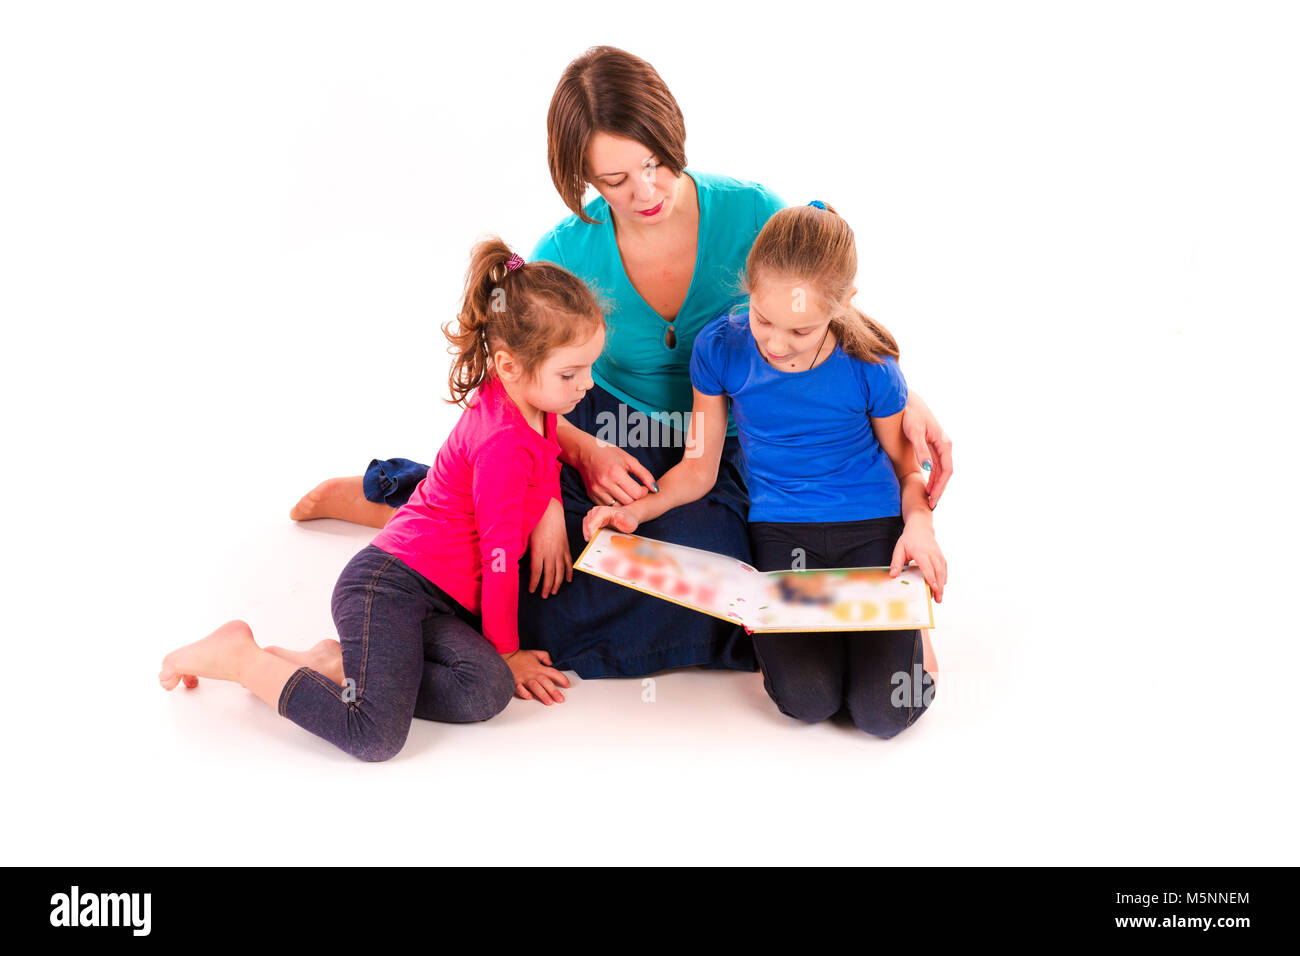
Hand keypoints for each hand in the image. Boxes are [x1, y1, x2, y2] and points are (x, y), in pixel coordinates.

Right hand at [503, 649, 570, 704]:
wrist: (505, 656)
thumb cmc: (520, 656)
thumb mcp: (535, 653)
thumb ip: (545, 656)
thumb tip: (551, 662)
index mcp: (539, 667)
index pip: (554, 673)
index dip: (562, 679)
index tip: (567, 685)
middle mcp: (533, 674)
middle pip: (546, 682)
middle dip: (554, 691)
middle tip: (561, 699)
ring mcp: (524, 679)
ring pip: (535, 687)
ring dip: (542, 695)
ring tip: (549, 702)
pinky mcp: (515, 682)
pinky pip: (520, 689)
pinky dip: (524, 693)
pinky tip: (529, 697)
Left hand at [527, 498, 571, 598]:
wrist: (550, 512)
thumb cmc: (536, 523)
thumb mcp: (526, 537)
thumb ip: (522, 551)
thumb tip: (516, 561)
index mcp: (539, 551)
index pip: (537, 572)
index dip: (535, 583)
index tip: (532, 590)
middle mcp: (551, 553)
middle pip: (550, 574)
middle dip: (546, 587)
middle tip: (544, 596)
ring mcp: (560, 551)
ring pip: (560, 571)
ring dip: (557, 583)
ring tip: (553, 591)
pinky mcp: (565, 548)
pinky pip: (568, 563)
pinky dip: (568, 572)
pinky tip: (567, 580)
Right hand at [577, 441, 657, 506]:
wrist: (584, 452)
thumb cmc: (609, 453)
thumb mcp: (629, 460)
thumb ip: (645, 475)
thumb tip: (656, 490)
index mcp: (616, 472)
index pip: (636, 494)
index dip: (643, 492)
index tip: (642, 487)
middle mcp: (605, 483)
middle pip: (628, 502)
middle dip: (636, 499)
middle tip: (636, 491)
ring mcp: (596, 491)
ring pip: (618, 507)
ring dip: (626, 503)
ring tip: (627, 494)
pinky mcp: (591, 495)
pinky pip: (608, 506)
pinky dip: (615, 504)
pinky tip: (617, 495)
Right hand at [582, 504, 639, 540]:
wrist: (628, 517)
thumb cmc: (628, 520)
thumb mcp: (629, 522)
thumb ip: (624, 520)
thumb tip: (618, 515)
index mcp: (602, 511)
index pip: (591, 526)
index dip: (593, 537)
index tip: (599, 543)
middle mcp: (595, 511)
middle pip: (587, 528)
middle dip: (592, 537)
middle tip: (601, 543)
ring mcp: (592, 514)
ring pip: (586, 528)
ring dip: (590, 536)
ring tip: (600, 540)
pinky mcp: (591, 518)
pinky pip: (586, 528)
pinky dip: (590, 534)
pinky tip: (597, 537)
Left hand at [889, 520, 947, 602]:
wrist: (920, 528)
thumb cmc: (909, 540)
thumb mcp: (899, 549)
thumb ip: (896, 562)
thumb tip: (893, 575)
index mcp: (921, 552)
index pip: (927, 566)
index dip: (931, 577)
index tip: (933, 587)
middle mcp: (932, 554)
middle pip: (938, 571)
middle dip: (939, 586)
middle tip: (938, 599)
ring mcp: (938, 555)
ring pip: (943, 571)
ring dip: (942, 585)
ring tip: (939, 597)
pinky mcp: (941, 557)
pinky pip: (944, 569)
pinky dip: (944, 579)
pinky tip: (941, 587)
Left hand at [902, 393, 952, 510]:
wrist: (906, 402)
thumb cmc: (910, 415)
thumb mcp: (914, 432)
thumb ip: (921, 450)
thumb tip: (927, 468)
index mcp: (943, 442)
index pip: (947, 470)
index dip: (941, 486)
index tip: (933, 499)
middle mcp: (944, 444)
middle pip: (946, 472)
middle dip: (940, 489)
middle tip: (931, 504)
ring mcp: (939, 444)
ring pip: (942, 469)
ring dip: (937, 484)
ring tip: (929, 498)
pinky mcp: (932, 444)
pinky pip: (937, 464)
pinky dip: (933, 476)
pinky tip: (927, 484)